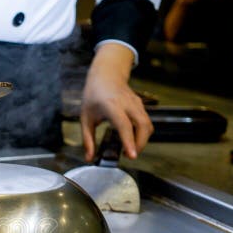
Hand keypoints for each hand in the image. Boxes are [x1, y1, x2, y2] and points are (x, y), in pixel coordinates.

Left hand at [80, 43, 152, 160]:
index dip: (129, 141)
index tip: (131, 155)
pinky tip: (133, 139)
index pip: (124, 125)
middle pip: (143, 125)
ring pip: (148, 124)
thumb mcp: (85, 118)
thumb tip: (89, 157)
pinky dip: (143, 133)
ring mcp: (136, 103)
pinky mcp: (141, 105)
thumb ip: (87, 139)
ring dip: (143, 140)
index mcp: (111, 106)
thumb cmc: (94, 95)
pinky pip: (146, 121)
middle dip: (140, 144)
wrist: (106, 75)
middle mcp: (127, 104)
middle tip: (131, 156)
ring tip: (131, 149)